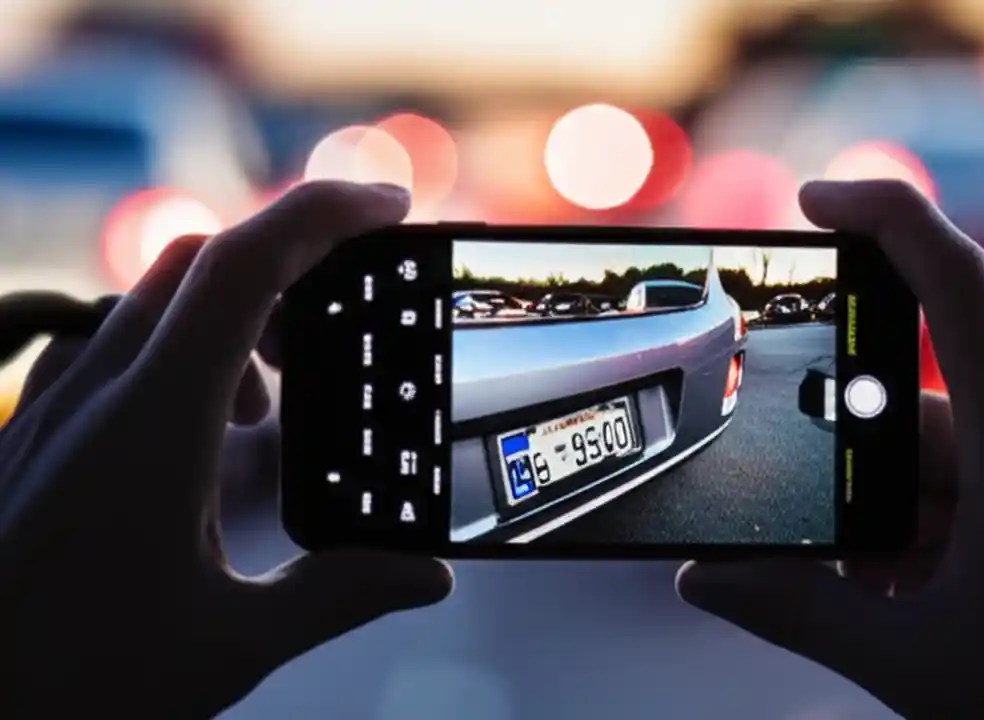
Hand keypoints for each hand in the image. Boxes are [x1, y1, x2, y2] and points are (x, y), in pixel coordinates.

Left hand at [0, 182, 451, 717]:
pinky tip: (199, 428)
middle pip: (203, 264)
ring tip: (274, 399)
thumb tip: (427, 576)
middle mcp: (97, 391)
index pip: (244, 267)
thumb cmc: (74, 682)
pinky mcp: (33, 432)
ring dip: (233, 314)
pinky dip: (179, 349)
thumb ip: (337, 597)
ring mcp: (54, 406)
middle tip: (350, 316)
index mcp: (154, 422)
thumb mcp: (228, 648)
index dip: (323, 213)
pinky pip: (113, 343)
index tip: (392, 203)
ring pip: (152, 300)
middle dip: (292, 264)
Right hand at [676, 180, 983, 719]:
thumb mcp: (907, 661)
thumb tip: (700, 576)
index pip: (958, 288)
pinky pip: (966, 499)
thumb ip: (793, 610)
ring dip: (886, 525)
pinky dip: (918, 540)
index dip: (887, 216)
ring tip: (886, 607)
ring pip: (935, 465)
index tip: (814, 198)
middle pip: (916, 411)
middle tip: (844, 561)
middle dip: (854, 475)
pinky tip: (909, 606)